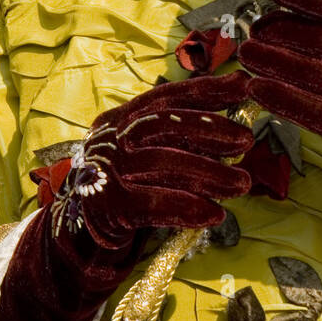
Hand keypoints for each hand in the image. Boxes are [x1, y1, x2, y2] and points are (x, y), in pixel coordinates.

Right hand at [0, 72, 252, 320]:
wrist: (74, 235)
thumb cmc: (124, 188)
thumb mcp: (143, 153)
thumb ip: (176, 137)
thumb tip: (234, 125)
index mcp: (123, 117)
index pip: (168, 95)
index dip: (207, 89)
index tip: (244, 85)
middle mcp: (112, 137)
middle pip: (165, 124)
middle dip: (210, 129)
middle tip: (247, 141)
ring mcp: (106, 170)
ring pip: (163, 163)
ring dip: (209, 173)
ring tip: (242, 184)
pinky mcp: (106, 206)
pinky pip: (152, 205)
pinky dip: (187, 208)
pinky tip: (214, 215)